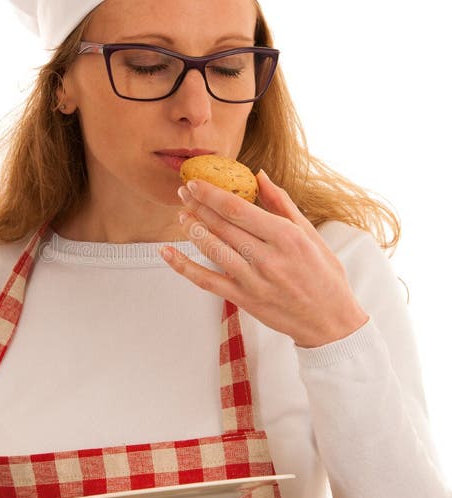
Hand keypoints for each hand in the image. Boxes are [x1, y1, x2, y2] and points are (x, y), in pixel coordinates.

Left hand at [160, 170, 369, 347]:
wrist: (329, 322)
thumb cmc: (323, 276)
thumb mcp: (310, 234)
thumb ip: (282, 203)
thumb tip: (259, 175)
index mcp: (287, 237)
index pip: (239, 209)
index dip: (212, 194)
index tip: (196, 183)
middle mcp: (268, 258)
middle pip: (221, 226)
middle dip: (197, 206)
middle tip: (182, 193)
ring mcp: (253, 281)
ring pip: (212, 249)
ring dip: (191, 230)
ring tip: (181, 216)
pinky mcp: (243, 300)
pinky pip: (205, 281)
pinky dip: (183, 266)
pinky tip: (167, 253)